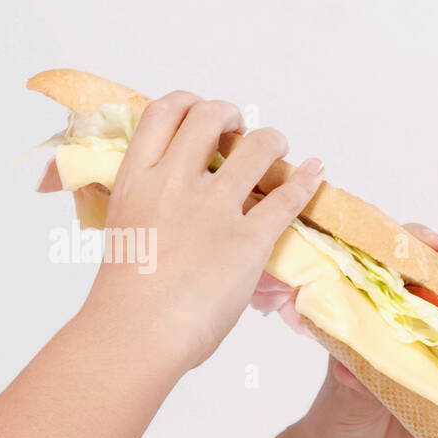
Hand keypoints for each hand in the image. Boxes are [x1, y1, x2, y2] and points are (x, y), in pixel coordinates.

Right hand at [79, 92, 325, 372]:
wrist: (135, 334)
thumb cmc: (122, 298)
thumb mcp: (123, 231)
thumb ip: (144, 207)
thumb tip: (162, 204)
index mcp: (136, 180)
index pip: (163, 113)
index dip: (188, 104)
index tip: (201, 115)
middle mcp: (174, 182)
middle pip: (210, 116)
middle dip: (230, 117)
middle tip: (239, 132)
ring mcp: (213, 209)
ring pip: (257, 146)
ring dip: (272, 140)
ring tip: (277, 148)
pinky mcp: (248, 240)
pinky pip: (286, 197)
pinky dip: (305, 182)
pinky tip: (314, 174)